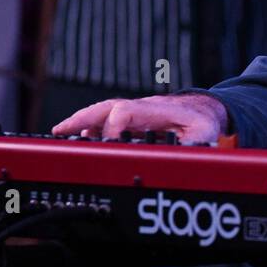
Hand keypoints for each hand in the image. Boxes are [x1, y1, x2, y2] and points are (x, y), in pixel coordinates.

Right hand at [51, 93, 227, 143]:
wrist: (206, 109)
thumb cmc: (203, 121)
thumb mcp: (205, 134)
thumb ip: (192, 145)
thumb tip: (178, 158)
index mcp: (156, 110)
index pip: (125, 111)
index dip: (111, 126)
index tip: (105, 143)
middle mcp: (142, 108)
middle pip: (106, 108)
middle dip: (82, 119)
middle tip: (60, 131)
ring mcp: (136, 112)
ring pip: (103, 111)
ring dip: (80, 121)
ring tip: (59, 134)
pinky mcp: (133, 118)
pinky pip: (107, 118)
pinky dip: (90, 125)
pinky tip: (79, 136)